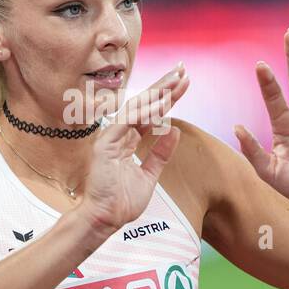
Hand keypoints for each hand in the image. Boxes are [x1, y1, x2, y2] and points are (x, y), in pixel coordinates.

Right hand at [79, 62, 188, 234]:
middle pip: (144, 105)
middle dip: (163, 87)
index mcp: (126, 140)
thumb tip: (172, 130)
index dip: (166, 98)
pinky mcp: (105, 144)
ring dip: (157, 93)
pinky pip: (127, 122)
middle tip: (182, 70)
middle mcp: (118, 134)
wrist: (106, 219)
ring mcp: (110, 137)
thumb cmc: (122, 201)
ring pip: (136, 108)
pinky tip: (161, 103)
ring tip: (176, 79)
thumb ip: (160, 153)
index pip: (150, 114)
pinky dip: (144, 112)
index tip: (183, 83)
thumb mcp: (149, 175)